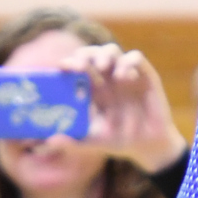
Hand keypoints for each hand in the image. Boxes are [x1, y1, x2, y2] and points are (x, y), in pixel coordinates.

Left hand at [60, 43, 184, 171]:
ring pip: (111, 50)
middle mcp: (106, 78)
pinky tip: (122, 76)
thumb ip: (72, 142)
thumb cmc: (117, 141)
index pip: (77, 67)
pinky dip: (127, 62)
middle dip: (85, 55)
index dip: (69, 63)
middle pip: (92, 54)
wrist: (147, 146)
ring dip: (104, 54)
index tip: (64, 67)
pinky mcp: (144, 75)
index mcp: (91, 89)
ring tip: (102, 67)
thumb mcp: (93, 143)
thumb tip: (50, 141)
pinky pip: (135, 58)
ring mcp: (125, 75)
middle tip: (81, 65)